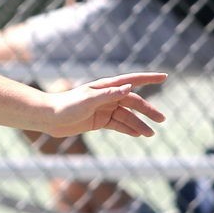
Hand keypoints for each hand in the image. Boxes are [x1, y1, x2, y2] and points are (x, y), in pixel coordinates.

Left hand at [43, 72, 167, 137]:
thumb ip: (109, 94)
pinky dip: (128, 129)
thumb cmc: (66, 105)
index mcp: (105, 87)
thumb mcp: (88, 100)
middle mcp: (107, 97)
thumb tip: (129, 87)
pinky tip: (138, 134)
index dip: (148, 78)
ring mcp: (104, 109)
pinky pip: (118, 125)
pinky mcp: (99, 121)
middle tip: (162, 119)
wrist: (48, 117)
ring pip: (126, 116)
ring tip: (150, 134)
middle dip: (147, 110)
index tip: (165, 77)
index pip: (131, 80)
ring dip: (139, 124)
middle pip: (133, 102)